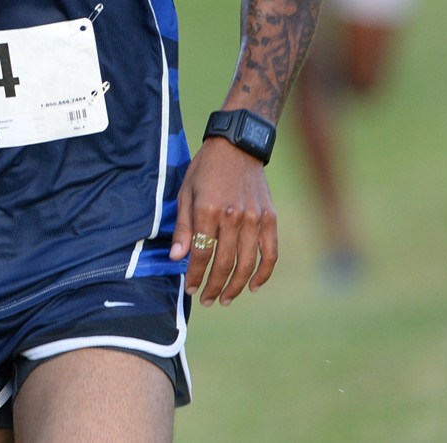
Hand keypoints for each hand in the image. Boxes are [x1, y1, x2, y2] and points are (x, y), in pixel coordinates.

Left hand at [170, 137, 278, 306]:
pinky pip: (270, 253)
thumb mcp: (186, 193)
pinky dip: (263, 273)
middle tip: (206, 300)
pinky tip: (254, 286)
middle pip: (224, 263)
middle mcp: (233, 216)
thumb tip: (177, 258)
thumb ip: (184, 228)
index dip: (195, 275)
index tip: (190, 288)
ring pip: (247, 264)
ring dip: (236, 286)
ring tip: (225, 299)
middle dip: (213, 286)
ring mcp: (255, 218)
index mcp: (209, 210)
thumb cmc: (206, 169)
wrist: (238, 146)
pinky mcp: (270, 218)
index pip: (202, 254)